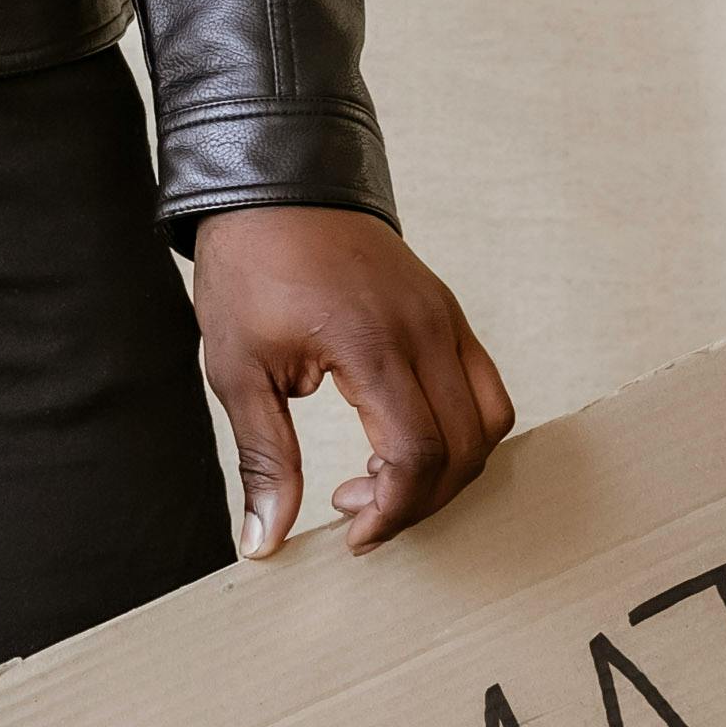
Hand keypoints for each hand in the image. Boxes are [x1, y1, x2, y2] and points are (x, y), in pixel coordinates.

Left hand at [192, 208, 514, 560]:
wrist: (274, 185)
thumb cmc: (250, 270)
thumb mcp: (236, 368)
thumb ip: (264, 457)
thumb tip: (266, 540)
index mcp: (371, 345)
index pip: (419, 454)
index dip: (394, 511)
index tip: (353, 533)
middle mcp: (425, 331)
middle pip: (464, 448)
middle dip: (419, 501)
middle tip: (357, 511)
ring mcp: (445, 318)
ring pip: (489, 420)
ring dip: (450, 468)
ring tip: (382, 477)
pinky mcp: (447, 312)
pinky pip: (483, 385)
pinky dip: (462, 428)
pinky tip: (403, 435)